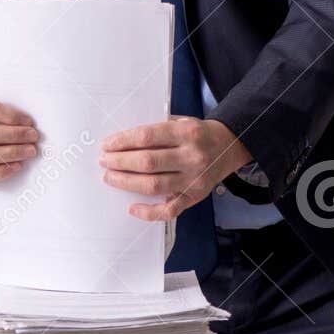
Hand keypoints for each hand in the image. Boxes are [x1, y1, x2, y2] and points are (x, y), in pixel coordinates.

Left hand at [99, 117, 252, 220]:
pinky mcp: (195, 197)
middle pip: (147, 162)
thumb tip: (122, 141)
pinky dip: (148, 212)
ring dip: (126, 182)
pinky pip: (169, 210)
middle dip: (120, 162)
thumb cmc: (198, 133)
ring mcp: (194, 179)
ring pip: (153, 185)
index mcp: (186, 132)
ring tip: (109, 177)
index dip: (122, 142)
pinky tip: (132, 207)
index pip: (147, 137)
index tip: (106, 145)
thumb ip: (157, 129)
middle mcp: (192, 156)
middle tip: (103, 161)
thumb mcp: (182, 121)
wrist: (230, 146)